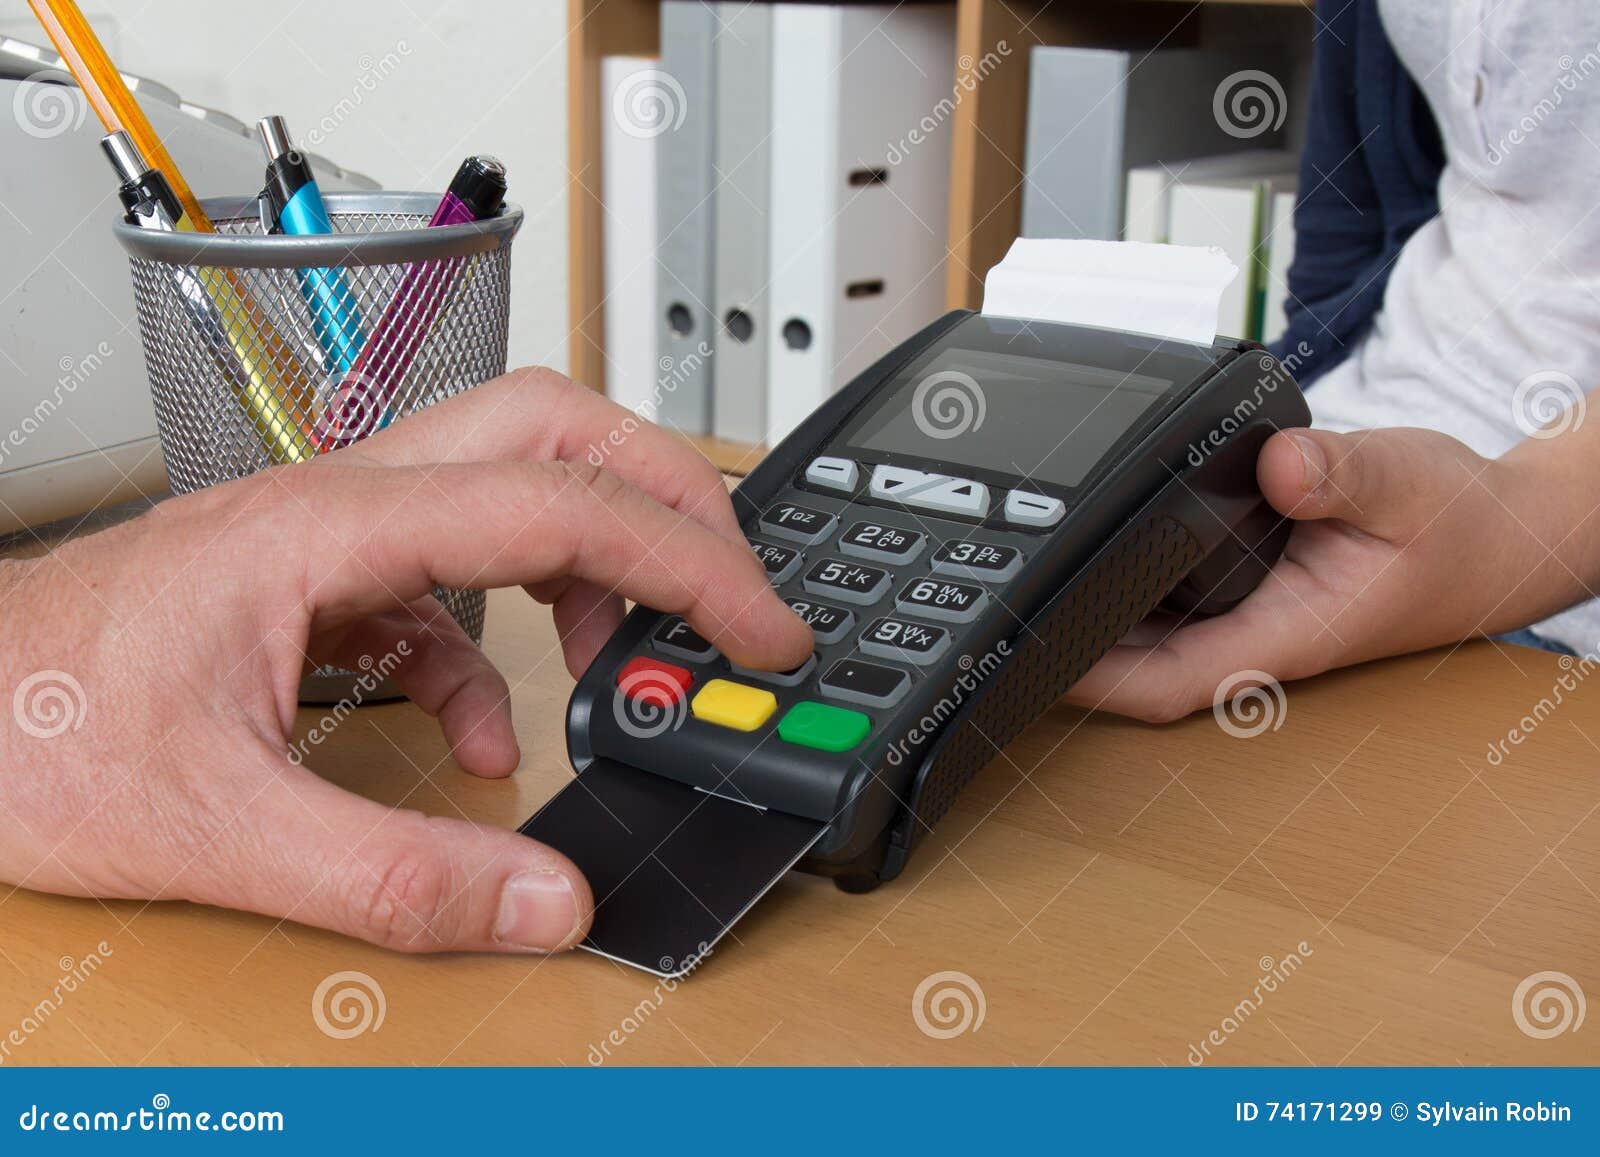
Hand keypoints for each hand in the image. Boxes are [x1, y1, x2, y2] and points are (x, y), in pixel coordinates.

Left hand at [0, 368, 811, 953]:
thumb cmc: (30, 730)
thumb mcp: (221, 828)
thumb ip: (396, 876)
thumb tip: (542, 900)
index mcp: (331, 529)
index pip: (559, 504)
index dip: (684, 562)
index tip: (757, 624)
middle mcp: (342, 500)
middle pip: (553, 428)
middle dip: (666, 494)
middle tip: (728, 584)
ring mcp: (331, 530)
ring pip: (511, 480)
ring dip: (595, 559)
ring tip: (624, 657)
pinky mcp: (317, 576)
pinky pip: (451, 574)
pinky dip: (503, 642)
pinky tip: (486, 732)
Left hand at [1064, 424, 1593, 720]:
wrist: (1495, 534)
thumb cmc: (1459, 525)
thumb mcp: (1407, 484)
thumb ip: (1343, 475)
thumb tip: (1278, 465)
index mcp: (1283, 636)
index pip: (1167, 680)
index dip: (1092, 680)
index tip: (1028, 660)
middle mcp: (1253, 635)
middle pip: (1134, 662)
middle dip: (1062, 646)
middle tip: (988, 609)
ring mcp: (1246, 615)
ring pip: (1145, 629)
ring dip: (1086, 609)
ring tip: (1015, 575)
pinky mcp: (1245, 586)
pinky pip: (1168, 594)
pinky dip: (1124, 574)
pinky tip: (1086, 542)